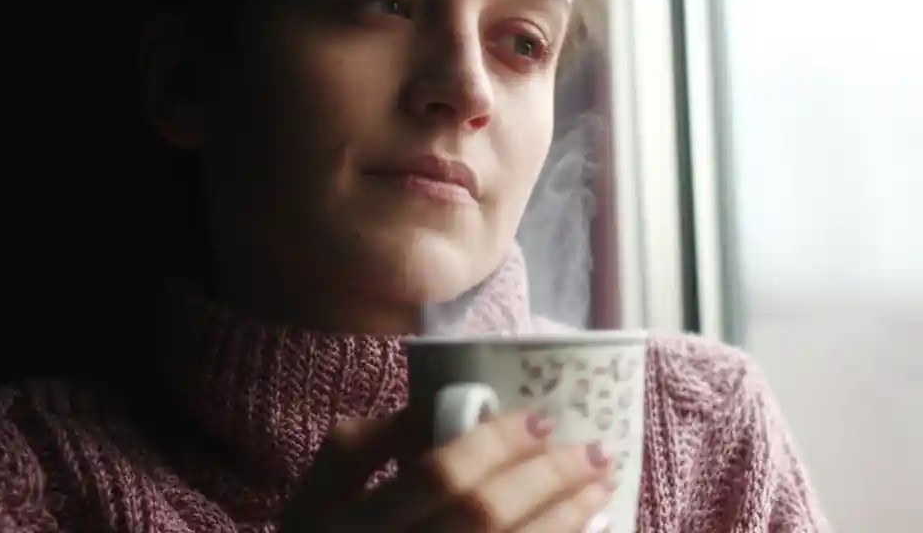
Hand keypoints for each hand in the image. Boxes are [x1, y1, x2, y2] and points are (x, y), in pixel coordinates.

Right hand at [280, 407, 615, 531]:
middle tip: (594, 450)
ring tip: (601, 488)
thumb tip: (446, 402)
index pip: (439, 473)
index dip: (497, 443)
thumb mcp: (321, 489)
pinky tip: (590, 531)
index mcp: (351, 523)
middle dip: (548, 478)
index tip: (543, 419)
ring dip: (567, 521)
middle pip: (485, 517)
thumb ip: (370, 441)